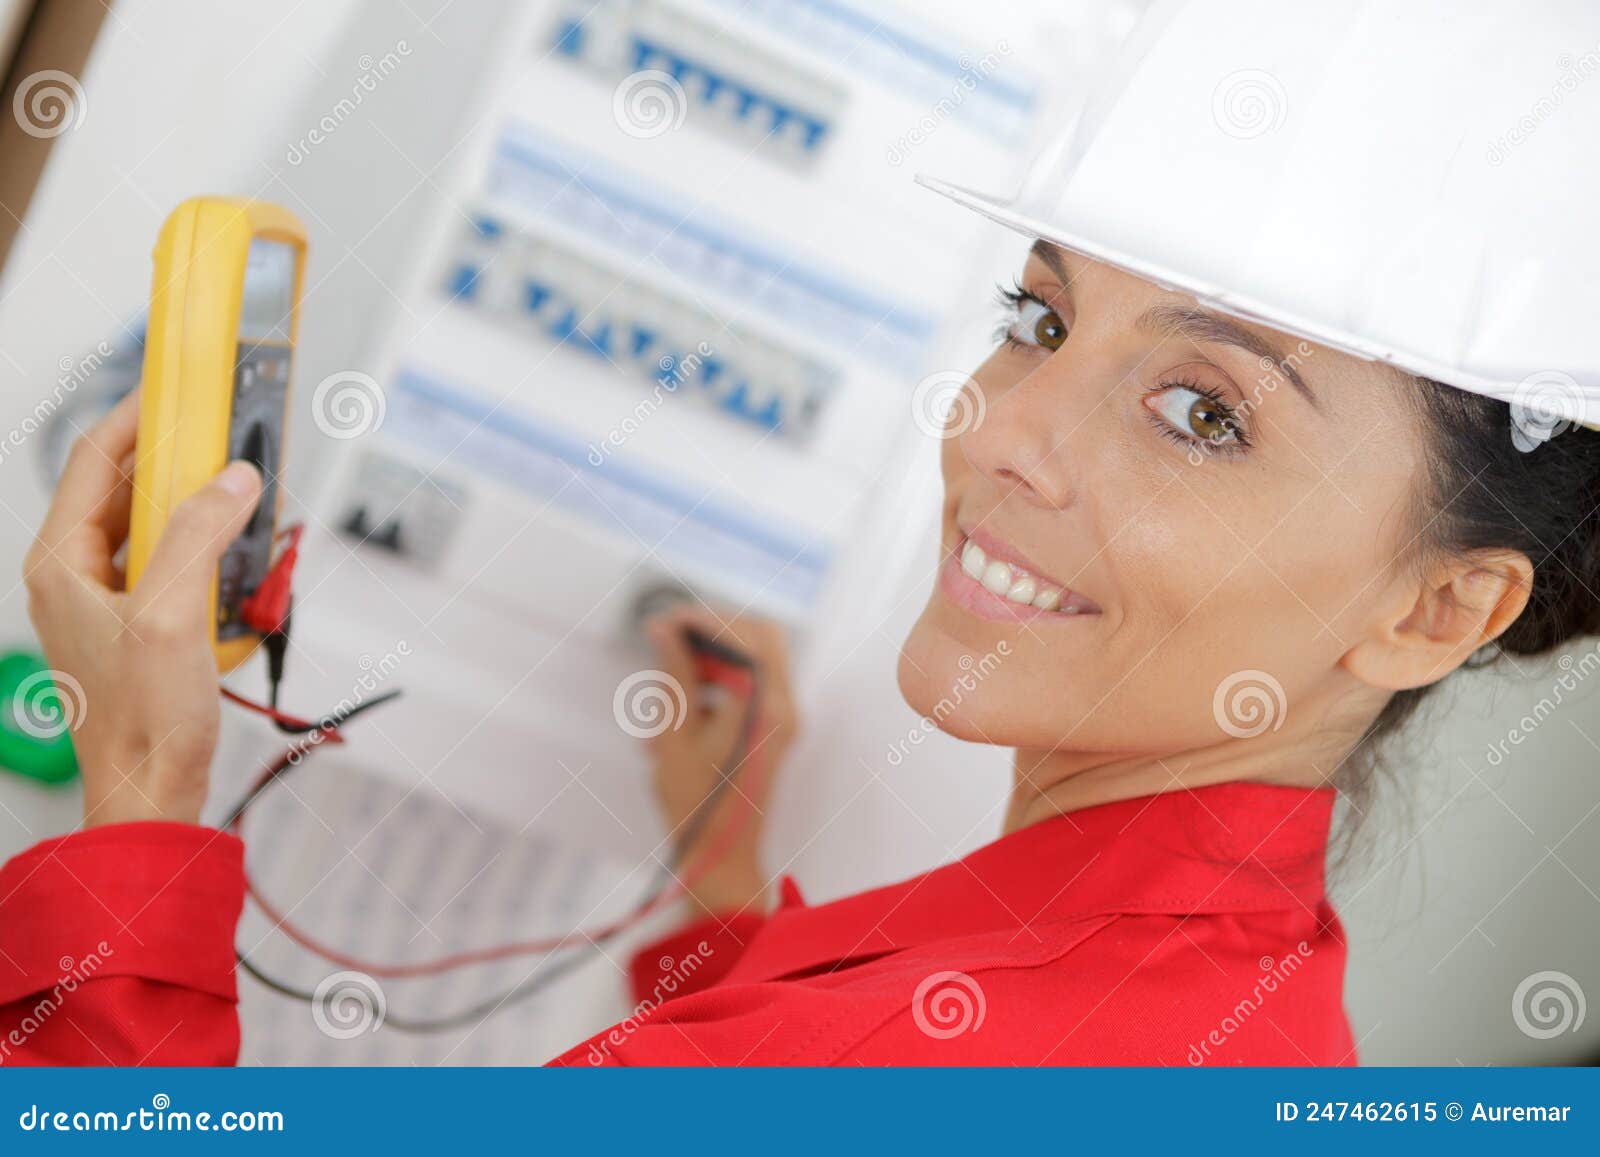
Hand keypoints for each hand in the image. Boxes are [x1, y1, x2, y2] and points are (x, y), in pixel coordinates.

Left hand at [24, 390, 262, 827]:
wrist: (149, 792)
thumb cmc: (142, 719)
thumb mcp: (170, 615)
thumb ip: (197, 535)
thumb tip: (232, 477)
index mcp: (61, 563)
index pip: (97, 461)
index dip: (140, 415)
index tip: (182, 385)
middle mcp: (77, 575)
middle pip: (127, 486)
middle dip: (180, 457)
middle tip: (228, 435)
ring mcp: (108, 600)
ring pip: (153, 523)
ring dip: (199, 502)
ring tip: (242, 492)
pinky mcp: (141, 623)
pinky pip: (172, 560)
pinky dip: (207, 543)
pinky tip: (241, 548)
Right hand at [642, 603, 797, 917]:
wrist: (722, 857)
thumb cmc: (694, 804)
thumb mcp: (673, 735)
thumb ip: (675, 674)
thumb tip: (664, 628)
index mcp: (762, 707)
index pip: (744, 634)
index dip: (702, 618)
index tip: (664, 621)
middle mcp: (784, 707)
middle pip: (761, 635)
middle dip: (714, 627)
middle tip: (671, 636)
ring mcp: (786, 718)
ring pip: (761, 655)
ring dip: (719, 651)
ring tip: (673, 672)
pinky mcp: (778, 728)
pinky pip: (758, 681)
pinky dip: (726, 676)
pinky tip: (689, 701)